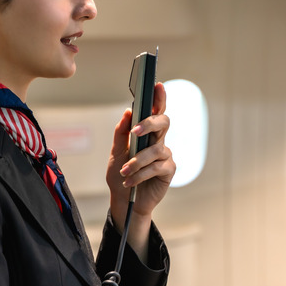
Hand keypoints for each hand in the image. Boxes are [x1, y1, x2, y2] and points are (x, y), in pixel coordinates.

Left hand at [106, 83, 175, 258]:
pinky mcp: (169, 170)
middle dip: (150, 123)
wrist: (124, 200)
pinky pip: (157, 166)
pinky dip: (141, 173)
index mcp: (147, 132)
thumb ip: (121, 132)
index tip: (157, 85)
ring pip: (155, 149)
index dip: (159, 97)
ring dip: (137, 160)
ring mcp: (165, 155)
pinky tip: (131, 180)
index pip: (155, 110)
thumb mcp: (116, 152)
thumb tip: (128, 112)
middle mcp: (159, 140)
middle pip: (163, 122)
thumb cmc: (121, 174)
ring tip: (125, 171)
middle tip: (135, 131)